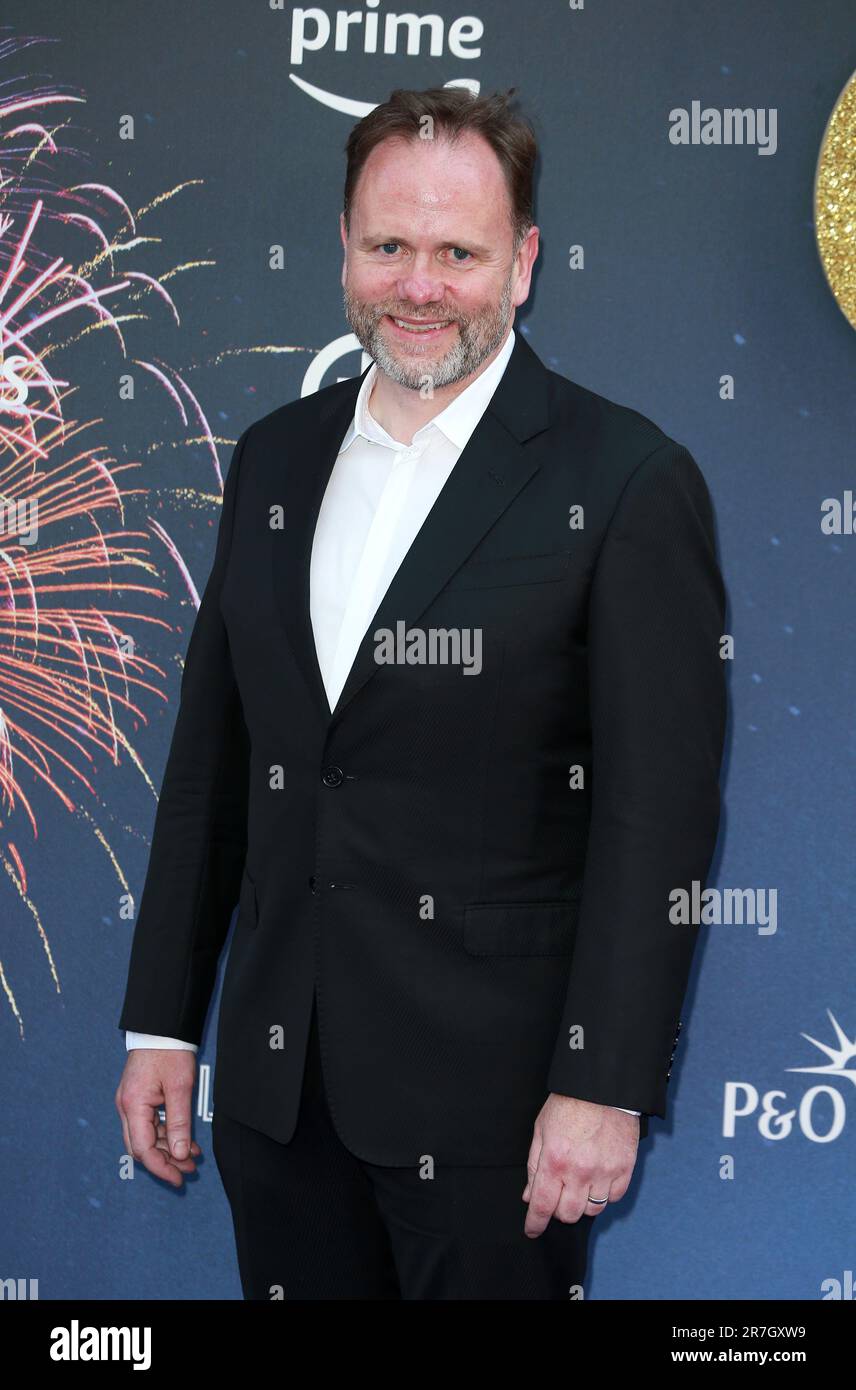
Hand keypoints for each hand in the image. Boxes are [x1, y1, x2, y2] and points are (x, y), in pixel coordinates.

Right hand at [115, 1050, 201, 1187]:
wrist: (161, 1028)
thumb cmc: (169, 1051)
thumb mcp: (180, 1087)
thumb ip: (179, 1122)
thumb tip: (180, 1153)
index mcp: (133, 1105)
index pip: (142, 1149)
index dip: (161, 1167)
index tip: (178, 1177)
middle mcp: (127, 1107)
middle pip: (141, 1147)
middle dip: (165, 1162)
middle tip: (188, 1171)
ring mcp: (130, 1103)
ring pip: (146, 1138)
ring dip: (167, 1149)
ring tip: (192, 1156)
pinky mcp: (138, 1099)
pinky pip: (149, 1125)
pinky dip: (166, 1135)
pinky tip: (184, 1140)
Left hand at [522, 1093, 638, 1236]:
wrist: (603, 1086)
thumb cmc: (569, 1104)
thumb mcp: (541, 1129)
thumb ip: (534, 1165)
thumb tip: (529, 1195)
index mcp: (555, 1160)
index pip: (542, 1205)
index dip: (535, 1223)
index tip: (532, 1230)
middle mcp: (579, 1171)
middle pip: (568, 1214)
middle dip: (558, 1210)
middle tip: (558, 1195)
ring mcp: (605, 1171)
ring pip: (592, 1210)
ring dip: (582, 1203)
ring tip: (579, 1185)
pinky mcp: (625, 1168)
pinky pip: (614, 1198)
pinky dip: (604, 1194)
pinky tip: (598, 1179)